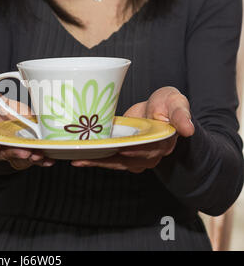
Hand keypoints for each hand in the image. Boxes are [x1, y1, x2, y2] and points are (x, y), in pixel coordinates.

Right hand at [0, 86, 54, 169]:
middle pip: (3, 155)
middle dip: (14, 155)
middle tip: (24, 153)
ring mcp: (11, 147)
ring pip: (21, 158)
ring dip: (31, 158)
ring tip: (40, 155)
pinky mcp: (27, 144)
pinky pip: (35, 154)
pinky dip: (43, 157)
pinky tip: (52, 157)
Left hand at [71, 87, 194, 172]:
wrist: (157, 109)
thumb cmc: (167, 104)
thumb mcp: (176, 103)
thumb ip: (180, 114)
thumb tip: (188, 130)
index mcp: (162, 142)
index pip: (149, 150)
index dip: (136, 151)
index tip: (122, 149)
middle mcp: (147, 153)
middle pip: (127, 160)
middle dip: (107, 160)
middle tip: (86, 157)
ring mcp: (133, 155)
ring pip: (115, 162)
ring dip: (96, 162)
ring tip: (77, 159)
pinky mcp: (121, 152)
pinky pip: (108, 158)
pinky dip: (94, 159)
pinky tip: (77, 157)